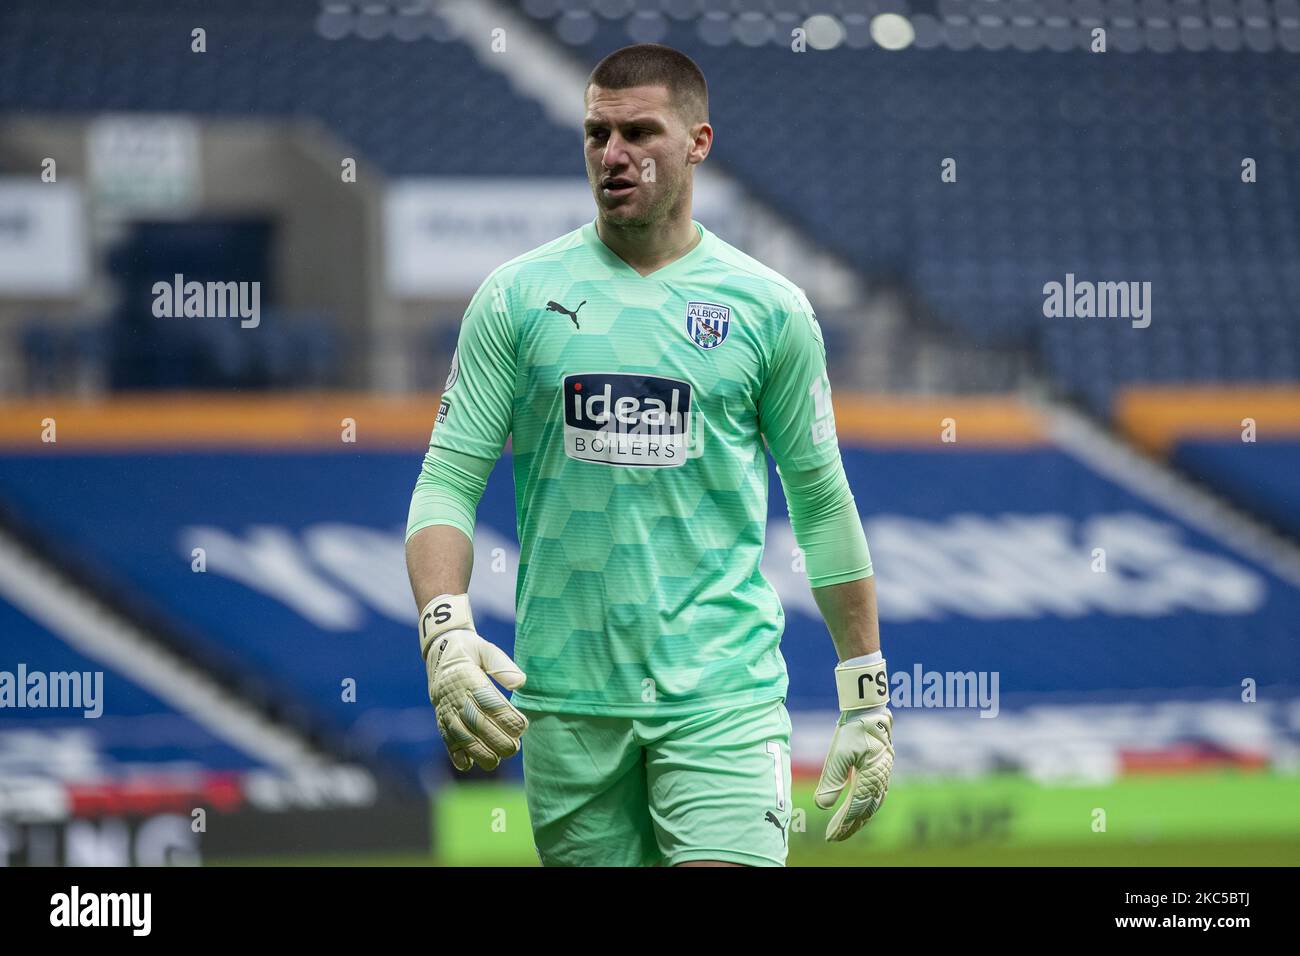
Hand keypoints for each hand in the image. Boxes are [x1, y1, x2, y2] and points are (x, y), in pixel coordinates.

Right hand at [419, 593, 527, 770]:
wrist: (440, 648)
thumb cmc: (471, 650)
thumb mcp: (486, 649)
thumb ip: (502, 665)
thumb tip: (520, 683)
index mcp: (467, 676)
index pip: (488, 701)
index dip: (505, 716)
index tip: (522, 726)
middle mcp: (454, 695)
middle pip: (476, 722)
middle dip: (495, 739)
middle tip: (514, 748)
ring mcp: (445, 708)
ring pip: (460, 734)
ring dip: (478, 751)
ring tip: (495, 762)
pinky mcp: (440, 717)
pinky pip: (445, 737)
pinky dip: (454, 753)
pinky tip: (467, 765)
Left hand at [814, 706, 893, 840]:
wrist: (870, 708)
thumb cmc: (853, 728)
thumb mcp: (839, 753)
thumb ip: (832, 780)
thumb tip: (822, 806)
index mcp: (873, 775)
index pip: (856, 806)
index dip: (844, 823)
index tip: (831, 836)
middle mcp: (882, 777)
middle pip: (867, 809)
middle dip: (851, 825)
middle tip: (834, 837)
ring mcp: (884, 773)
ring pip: (873, 803)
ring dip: (859, 817)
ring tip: (844, 828)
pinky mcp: (882, 768)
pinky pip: (876, 794)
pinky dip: (866, 805)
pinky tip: (857, 810)